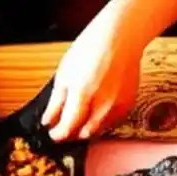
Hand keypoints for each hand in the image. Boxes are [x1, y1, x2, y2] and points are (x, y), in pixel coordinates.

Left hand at [42, 21, 141, 141]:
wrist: (119, 39)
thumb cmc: (92, 49)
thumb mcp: (65, 72)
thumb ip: (56, 101)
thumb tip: (49, 120)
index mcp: (82, 94)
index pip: (68, 127)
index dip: (59, 134)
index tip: (53, 134)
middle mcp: (102, 104)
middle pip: (84, 133)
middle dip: (72, 133)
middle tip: (65, 128)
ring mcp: (117, 106)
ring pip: (99, 130)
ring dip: (87, 129)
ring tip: (80, 118)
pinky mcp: (128, 105)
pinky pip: (112, 122)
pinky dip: (102, 122)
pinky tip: (96, 111)